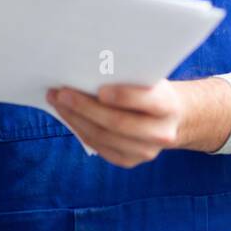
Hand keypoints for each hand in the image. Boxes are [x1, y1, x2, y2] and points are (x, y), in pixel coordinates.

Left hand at [47, 81, 185, 167]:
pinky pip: (99, 146)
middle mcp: (160, 133)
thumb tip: (88, 70)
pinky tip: (68, 116)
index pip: (146, 101)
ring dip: (75, 119)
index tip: (99, 88)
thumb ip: (129, 76)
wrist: (173, 118)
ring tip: (57, 102)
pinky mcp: (129, 161)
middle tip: (61, 93)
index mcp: (168, 106)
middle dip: (85, 107)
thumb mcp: (151, 79)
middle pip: (117, 122)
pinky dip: (80, 130)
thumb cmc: (153, 89)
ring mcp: (145, 151)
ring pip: (103, 137)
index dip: (123, 96)